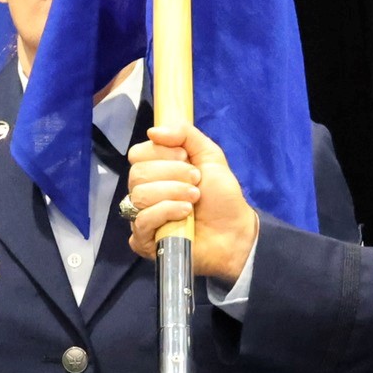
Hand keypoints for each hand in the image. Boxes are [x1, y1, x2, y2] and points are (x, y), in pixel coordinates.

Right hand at [124, 124, 257, 281]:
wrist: (235, 231)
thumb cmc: (222, 196)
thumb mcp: (209, 155)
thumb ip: (185, 134)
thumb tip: (153, 131)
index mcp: (155, 171)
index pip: (137, 154)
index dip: (161, 153)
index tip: (185, 158)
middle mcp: (145, 193)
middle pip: (137, 173)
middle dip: (172, 174)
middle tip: (196, 181)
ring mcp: (142, 217)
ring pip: (140, 195)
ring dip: (172, 193)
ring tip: (194, 199)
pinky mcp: (145, 241)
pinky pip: (141, 221)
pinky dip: (165, 212)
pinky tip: (185, 214)